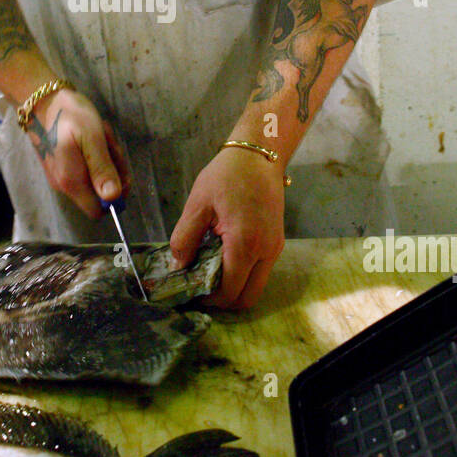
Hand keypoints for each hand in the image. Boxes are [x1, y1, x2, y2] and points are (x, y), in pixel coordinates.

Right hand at [27, 89, 130, 219]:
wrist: (43, 99)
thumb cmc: (69, 115)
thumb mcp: (92, 138)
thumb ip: (102, 168)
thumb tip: (113, 198)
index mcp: (72, 181)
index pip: (98, 211)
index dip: (115, 196)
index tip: (118, 170)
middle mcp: (64, 185)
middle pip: (99, 193)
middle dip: (111, 169)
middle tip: (107, 144)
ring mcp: (61, 177)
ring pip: (94, 178)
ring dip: (104, 159)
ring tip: (98, 135)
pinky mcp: (61, 167)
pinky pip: (85, 169)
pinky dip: (94, 155)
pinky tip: (90, 136)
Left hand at [170, 148, 285, 309]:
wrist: (258, 155)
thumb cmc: (226, 175)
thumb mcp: (197, 204)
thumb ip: (185, 238)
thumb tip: (179, 267)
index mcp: (244, 243)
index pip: (229, 291)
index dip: (208, 300)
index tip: (190, 292)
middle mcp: (266, 251)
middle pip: (247, 298)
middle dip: (223, 301)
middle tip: (200, 288)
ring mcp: (275, 248)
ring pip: (256, 287)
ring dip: (234, 288)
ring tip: (210, 272)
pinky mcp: (277, 243)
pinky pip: (261, 272)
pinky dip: (243, 275)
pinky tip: (223, 258)